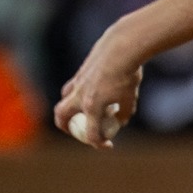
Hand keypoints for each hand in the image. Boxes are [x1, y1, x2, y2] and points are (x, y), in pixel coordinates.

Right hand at [55, 27, 143, 148]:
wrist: (121, 48)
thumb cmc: (128, 74)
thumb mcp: (130, 98)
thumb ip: (125, 113)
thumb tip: (121, 122)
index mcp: (92, 106)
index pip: (91, 134)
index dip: (98, 143)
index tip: (107, 144)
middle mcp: (80, 96)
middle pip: (61, 116)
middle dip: (65, 127)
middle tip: (77, 132)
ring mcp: (77, 83)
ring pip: (64, 99)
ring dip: (69, 108)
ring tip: (81, 113)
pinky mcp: (80, 72)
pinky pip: (72, 87)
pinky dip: (77, 94)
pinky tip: (92, 93)